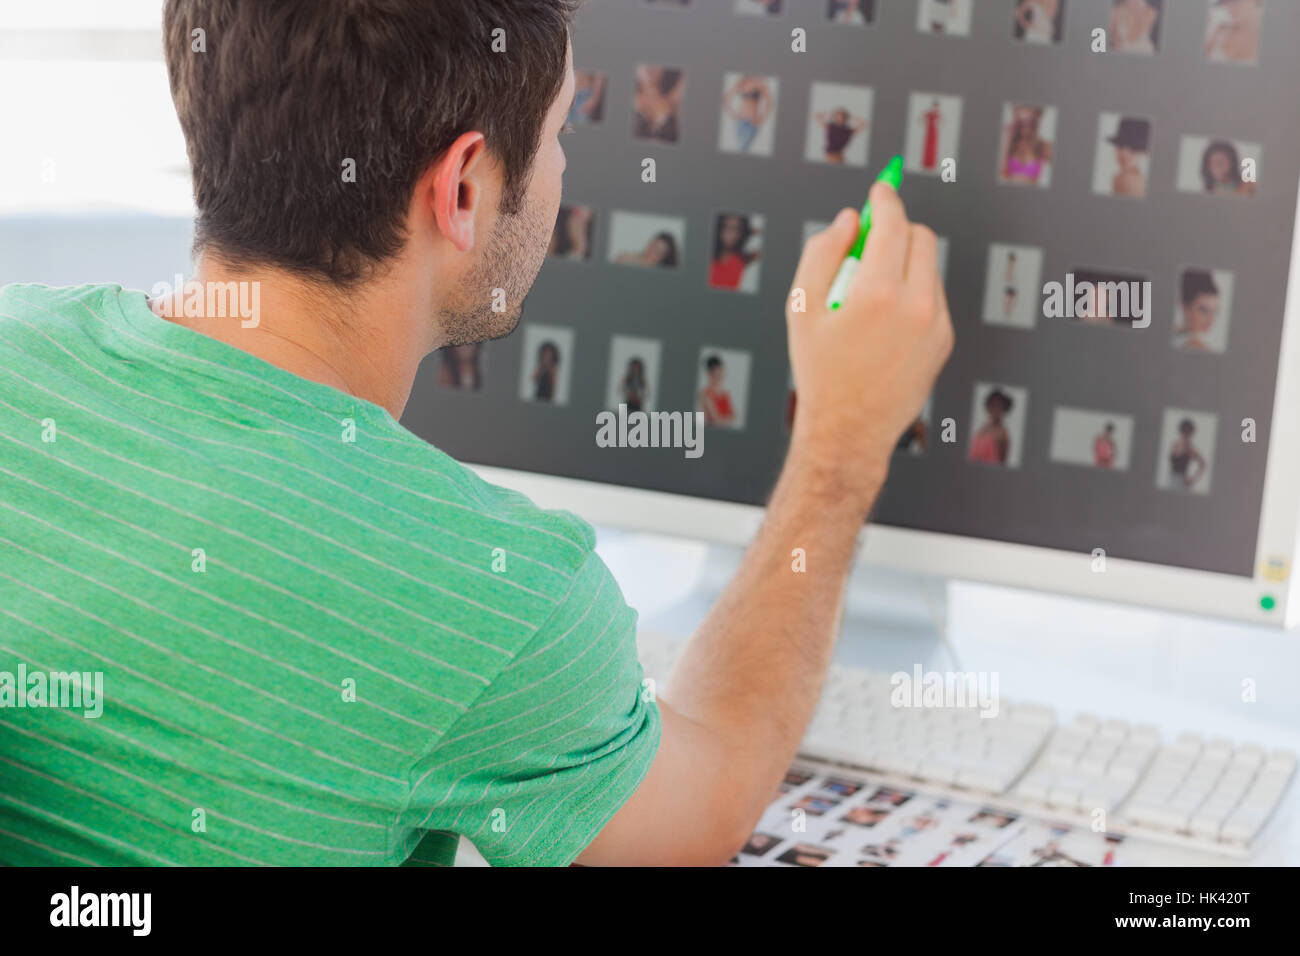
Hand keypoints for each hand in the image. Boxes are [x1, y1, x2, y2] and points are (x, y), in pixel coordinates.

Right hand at [784, 182, 952, 509]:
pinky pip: (933, 297)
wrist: (849, 430)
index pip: (892, 223)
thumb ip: (821, 253)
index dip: (885, 200)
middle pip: (920, 237)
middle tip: (870, 242)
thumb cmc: (819, 371)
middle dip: (898, 229)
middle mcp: (916, 305)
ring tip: (869, 296)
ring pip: (928, 266)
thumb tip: (848, 220)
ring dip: (904, 263)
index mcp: (877, 292)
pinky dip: (913, 293)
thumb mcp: (801, 309)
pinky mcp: (944, 340)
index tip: (881, 190)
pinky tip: (884, 323)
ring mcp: (936, 324)